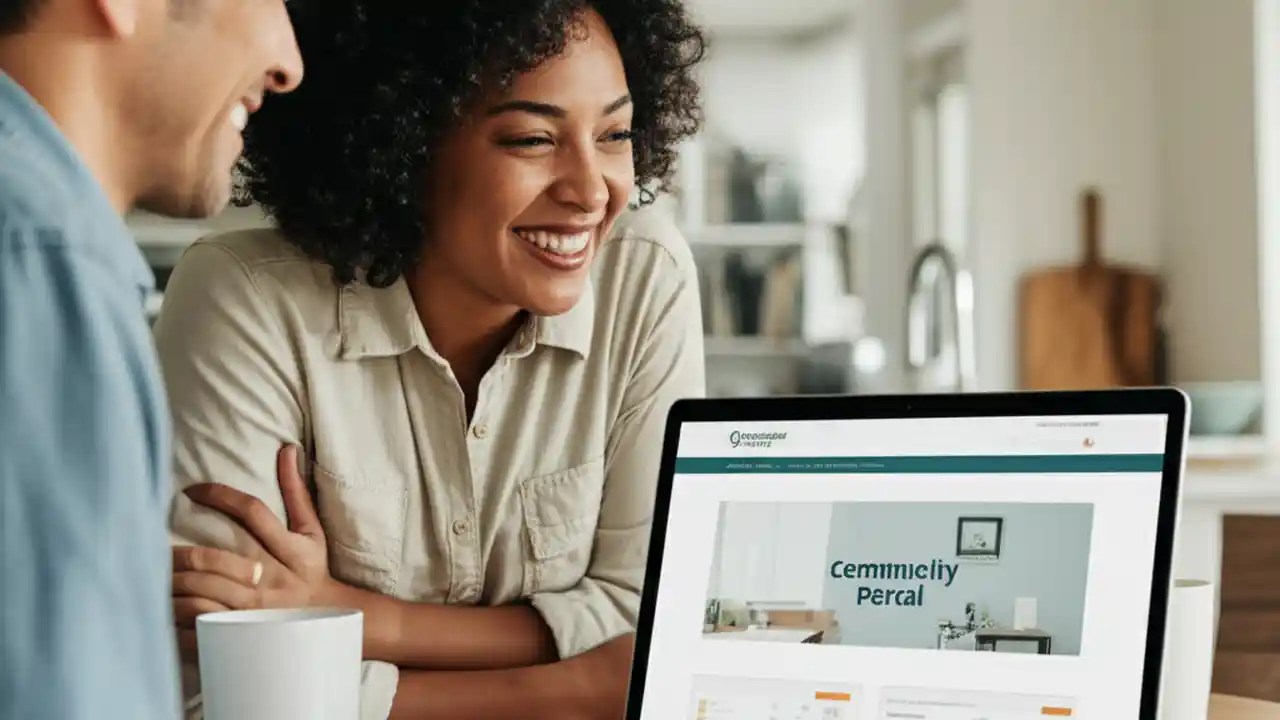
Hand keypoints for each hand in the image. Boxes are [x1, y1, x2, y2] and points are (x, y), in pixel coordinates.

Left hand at [171, 446, 338, 659]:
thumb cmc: (312, 569)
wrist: (322, 623)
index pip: (252, 513)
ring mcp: (256, 609)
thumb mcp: (311, 530)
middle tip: (153, 537)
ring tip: (151, 568)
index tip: (191, 490)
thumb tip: (287, 449)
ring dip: (174, 580)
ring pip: (204, 591)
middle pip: (218, 557)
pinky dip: (178, 613)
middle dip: (182, 549)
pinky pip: (201, 622)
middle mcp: (273, 578)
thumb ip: (296, 491)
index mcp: (292, 549)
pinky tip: (161, 602)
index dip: (220, 496)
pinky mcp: (242, 632)